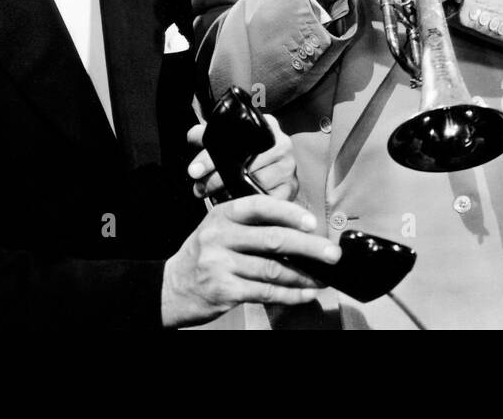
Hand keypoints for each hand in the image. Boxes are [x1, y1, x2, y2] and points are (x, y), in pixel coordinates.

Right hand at [160, 195, 339, 327]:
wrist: (171, 288)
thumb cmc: (203, 256)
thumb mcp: (219, 230)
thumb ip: (252, 227)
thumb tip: (300, 233)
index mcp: (223, 214)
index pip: (260, 207)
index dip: (289, 213)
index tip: (313, 222)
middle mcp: (220, 236)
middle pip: (273, 239)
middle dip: (308, 247)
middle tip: (331, 254)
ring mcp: (220, 264)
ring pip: (272, 269)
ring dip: (303, 275)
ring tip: (321, 278)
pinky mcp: (224, 290)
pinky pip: (264, 292)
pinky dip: (289, 294)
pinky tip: (303, 294)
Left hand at [185, 114, 298, 202]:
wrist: (273, 164)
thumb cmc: (247, 152)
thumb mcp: (226, 139)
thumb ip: (206, 135)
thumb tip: (193, 137)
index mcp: (266, 126)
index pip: (234, 141)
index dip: (210, 157)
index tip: (194, 171)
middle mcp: (282, 144)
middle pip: (245, 164)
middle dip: (216, 179)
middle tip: (198, 188)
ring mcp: (289, 167)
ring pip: (256, 183)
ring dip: (231, 194)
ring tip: (214, 198)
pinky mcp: (292, 188)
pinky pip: (268, 199)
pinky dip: (251, 204)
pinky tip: (237, 205)